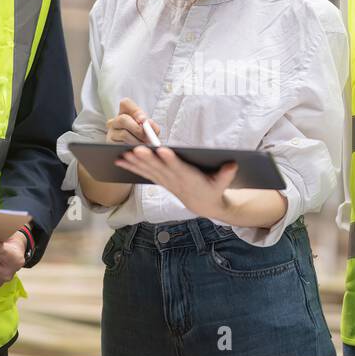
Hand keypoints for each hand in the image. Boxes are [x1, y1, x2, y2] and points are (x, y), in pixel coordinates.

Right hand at [106, 97, 160, 145]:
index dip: (135, 112)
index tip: (144, 121)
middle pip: (123, 119)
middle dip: (137, 129)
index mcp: (125, 112)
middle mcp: (115, 120)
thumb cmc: (144, 138)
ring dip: (137, 141)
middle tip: (147, 138)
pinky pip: (121, 145)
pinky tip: (137, 149)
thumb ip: (152, 126)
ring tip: (144, 145)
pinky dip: (131, 147)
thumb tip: (147, 123)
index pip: (125, 103)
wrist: (138, 152)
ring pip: (123, 134)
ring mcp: (111, 132)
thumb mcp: (150, 130)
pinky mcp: (110, 143)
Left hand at [116, 145, 238, 221]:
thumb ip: (227, 174)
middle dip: (148, 159)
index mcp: (190, 178)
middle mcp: (175, 180)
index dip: (171, 160)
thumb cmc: (213, 190)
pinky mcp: (161, 181)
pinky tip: (120, 160)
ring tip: (122, 155)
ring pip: (149, 171)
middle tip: (136, 150)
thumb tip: (233, 164)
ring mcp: (166, 181)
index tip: (163, 151)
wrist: (204, 206)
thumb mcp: (223, 184)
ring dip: (135, 163)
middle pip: (160, 168)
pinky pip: (144, 174)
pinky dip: (132, 167)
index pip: (180, 168)